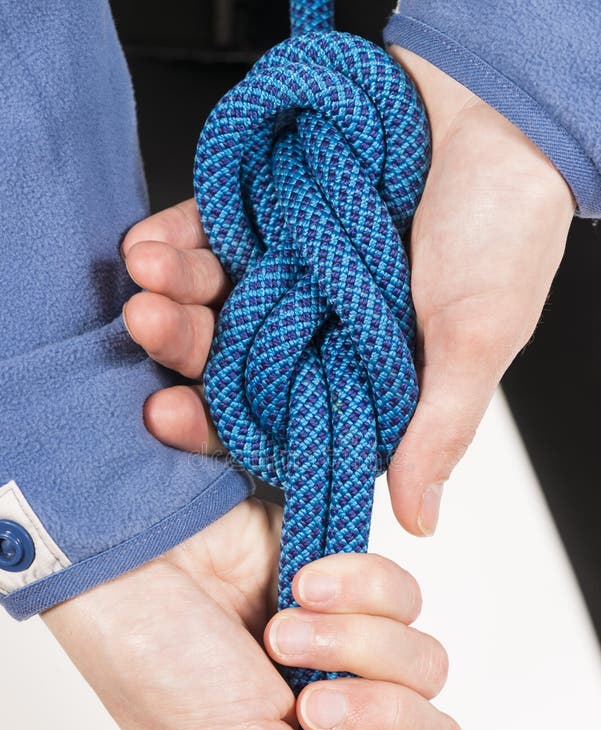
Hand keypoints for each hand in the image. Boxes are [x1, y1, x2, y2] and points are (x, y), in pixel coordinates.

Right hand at [43, 503, 461, 729]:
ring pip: (423, 666)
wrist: (141, 553)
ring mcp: (345, 654)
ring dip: (354, 645)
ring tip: (282, 631)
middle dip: (381, 721)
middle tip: (312, 702)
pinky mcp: (352, 591)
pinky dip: (357, 589)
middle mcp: (331, 725)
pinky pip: (402, 598)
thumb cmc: (155, 663)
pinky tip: (300, 584)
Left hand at [121, 45, 574, 536]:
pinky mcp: (269, 211)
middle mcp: (313, 328)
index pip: (274, 417)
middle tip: (148, 329)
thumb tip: (420, 519)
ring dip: (170, 293)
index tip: (172, 417)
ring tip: (146, 279)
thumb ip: (438, 425)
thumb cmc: (502, 233)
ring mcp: (286, 270)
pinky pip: (207, 229)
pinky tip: (148, 244)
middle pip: (229, 356)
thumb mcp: (477, 339)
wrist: (498, 118)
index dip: (217, 424)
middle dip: (182, 350)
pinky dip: (174, 236)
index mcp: (356, 373)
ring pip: (211, 296)